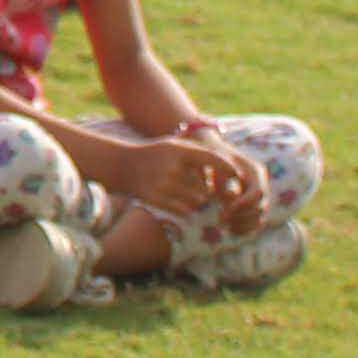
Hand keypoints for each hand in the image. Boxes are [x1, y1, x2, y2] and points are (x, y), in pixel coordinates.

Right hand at [114, 128, 267, 226]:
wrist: (122, 165)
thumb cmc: (154, 154)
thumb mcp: (174, 146)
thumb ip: (199, 154)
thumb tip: (230, 167)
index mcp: (178, 150)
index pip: (213, 159)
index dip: (228, 169)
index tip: (235, 176)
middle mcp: (173, 167)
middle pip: (206, 187)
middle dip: (205, 191)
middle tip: (197, 188)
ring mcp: (164, 185)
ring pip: (198, 201)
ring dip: (197, 201)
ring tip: (186, 194)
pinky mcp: (157, 200)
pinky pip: (185, 212)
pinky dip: (186, 210)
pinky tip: (177, 201)